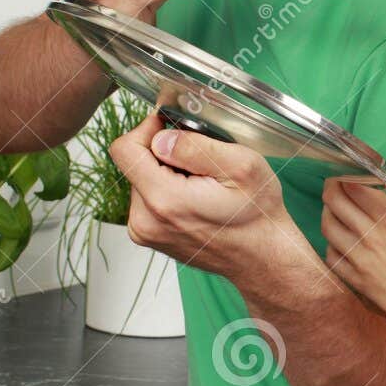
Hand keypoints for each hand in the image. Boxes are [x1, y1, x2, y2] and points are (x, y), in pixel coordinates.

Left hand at [109, 115, 290, 273]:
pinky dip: (168, 190)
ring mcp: (145, 231)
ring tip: (202, 187)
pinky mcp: (149, 235)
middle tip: (201, 167)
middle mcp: (145, 220)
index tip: (171, 129)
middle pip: (134, 163)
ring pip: (141, 178)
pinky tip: (195, 200)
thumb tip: (160, 137)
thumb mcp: (242, 165)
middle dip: (164, 155)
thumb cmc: (257, 215)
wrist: (261, 256)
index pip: (124, 149)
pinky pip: (147, 197)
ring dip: (167, 173)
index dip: (146, 130)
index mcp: (164, 199)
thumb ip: (195, 146)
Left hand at [321, 147, 385, 344]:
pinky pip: (330, 254)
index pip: (355, 187)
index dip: (349, 172)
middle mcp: (370, 239)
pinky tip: (342, 237)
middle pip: (334, 202)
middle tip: (341, 181)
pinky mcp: (355, 280)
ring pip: (327, 226)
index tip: (355, 168)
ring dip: (328, 210)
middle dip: (333, 186)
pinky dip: (330, 240)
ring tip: (339, 205)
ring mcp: (359, 261)